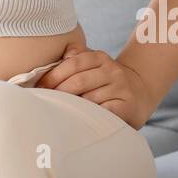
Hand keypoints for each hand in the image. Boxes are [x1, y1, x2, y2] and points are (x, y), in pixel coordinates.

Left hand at [35, 41, 154, 129]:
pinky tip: (79, 120)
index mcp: (99, 57)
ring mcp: (120, 88)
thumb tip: (51, 61)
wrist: (138, 91)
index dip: (53, 76)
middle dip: (59, 93)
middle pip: (78, 81)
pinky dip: (89, 116)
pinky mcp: (126, 106)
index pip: (72, 64)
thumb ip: (74, 58)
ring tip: (57, 113)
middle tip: (45, 102)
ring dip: (71, 107)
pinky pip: (103, 112)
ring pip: (89, 99)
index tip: (39, 87)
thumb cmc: (105, 80)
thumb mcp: (92, 64)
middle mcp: (111, 70)